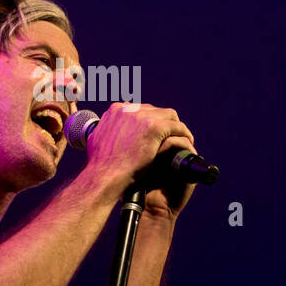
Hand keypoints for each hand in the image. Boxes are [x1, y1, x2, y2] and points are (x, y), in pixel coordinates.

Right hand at [82, 102, 197, 219]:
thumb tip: (110, 131)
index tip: (155, 133)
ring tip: (182, 139)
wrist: (104, 176)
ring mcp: (142, 116)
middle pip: (155, 111)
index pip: (140, 110)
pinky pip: (177, 127)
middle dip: (164, 123)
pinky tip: (188, 143)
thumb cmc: (101, 166)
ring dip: (176, 127)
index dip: (149, 121)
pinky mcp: (154, 127)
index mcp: (116, 110)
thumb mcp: (98, 140)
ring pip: (169, 116)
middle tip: (171, 136)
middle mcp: (128, 109)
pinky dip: (184, 134)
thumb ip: (107, 131)